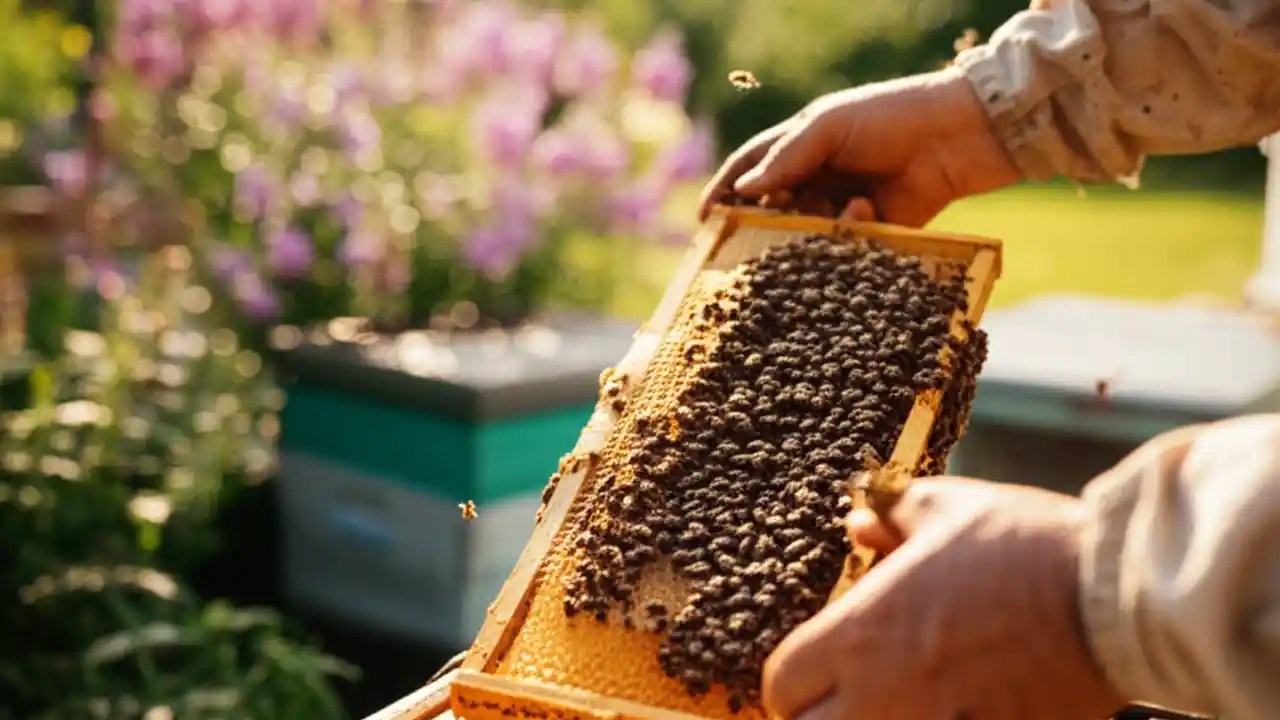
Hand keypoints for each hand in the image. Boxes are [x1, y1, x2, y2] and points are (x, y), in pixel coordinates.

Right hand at [698, 68, 1020, 225]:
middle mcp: (816, 179)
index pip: (748, 171)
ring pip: (806, 235)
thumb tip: (743, 191)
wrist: (956, 137)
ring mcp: (842, 207)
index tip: (704, 221)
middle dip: (759, 228)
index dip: (722, 193)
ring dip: (805, 235)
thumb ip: (786, 157)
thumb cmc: (889, 117)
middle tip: (745, 248)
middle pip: (772, 211)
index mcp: (799, 147)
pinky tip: (863, 211)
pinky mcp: (873, 233)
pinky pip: (846, 248)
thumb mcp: (829, 126)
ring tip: (809, 229)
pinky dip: (848, 235)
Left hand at [762, 478, 1125, 719]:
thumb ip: (892, 515)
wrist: (1114, 595)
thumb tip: (857, 521)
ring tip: (896, 710)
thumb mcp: (949, 509)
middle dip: (822, 719)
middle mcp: (887, 690)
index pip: (782, 685)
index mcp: (864, 631)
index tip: (812, 675)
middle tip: (846, 701)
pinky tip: (952, 716)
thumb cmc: (1025, 544)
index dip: (791, 682)